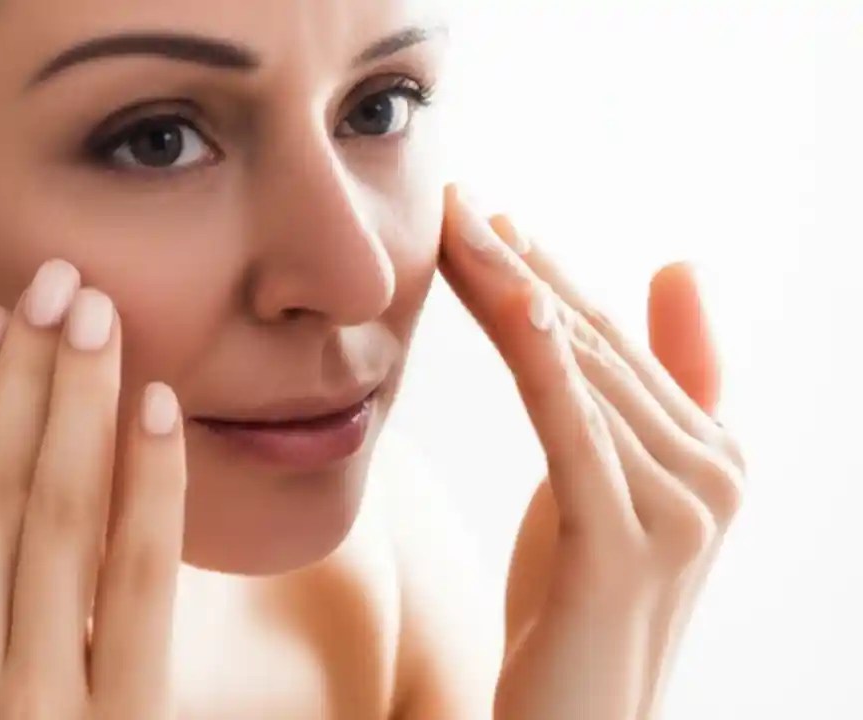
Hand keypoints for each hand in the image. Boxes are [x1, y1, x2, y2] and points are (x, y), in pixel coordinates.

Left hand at [437, 186, 745, 718]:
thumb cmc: (576, 609)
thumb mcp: (602, 494)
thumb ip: (633, 400)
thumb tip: (672, 270)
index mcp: (710, 453)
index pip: (614, 342)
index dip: (549, 272)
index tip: (487, 216)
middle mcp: (710, 475)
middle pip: (596, 345)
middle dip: (520, 268)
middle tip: (457, 203)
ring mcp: (678, 513)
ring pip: (578, 374)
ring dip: (513, 293)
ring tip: (459, 230)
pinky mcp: (623, 549)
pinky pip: (571, 432)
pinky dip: (544, 360)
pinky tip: (514, 300)